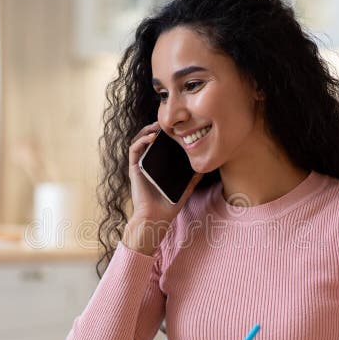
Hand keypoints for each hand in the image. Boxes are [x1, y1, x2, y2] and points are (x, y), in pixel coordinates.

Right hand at [124, 122, 202, 254]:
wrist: (155, 218)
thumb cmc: (168, 206)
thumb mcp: (185, 189)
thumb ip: (193, 179)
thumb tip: (204, 168)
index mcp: (158, 166)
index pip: (159, 146)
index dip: (165, 135)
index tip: (176, 127)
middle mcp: (147, 164)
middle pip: (148, 140)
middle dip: (156, 128)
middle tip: (166, 122)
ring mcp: (140, 165)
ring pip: (139, 141)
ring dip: (147, 131)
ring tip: (157, 126)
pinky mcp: (134, 169)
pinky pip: (134, 150)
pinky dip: (141, 141)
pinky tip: (151, 137)